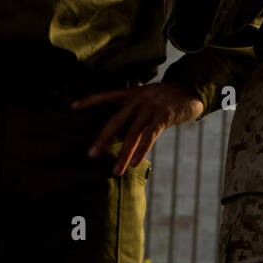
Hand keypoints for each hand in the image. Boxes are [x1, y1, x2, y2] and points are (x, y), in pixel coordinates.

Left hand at [71, 82, 204, 175]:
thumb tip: (118, 136)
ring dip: (124, 154)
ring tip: (116, 170)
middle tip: (91, 154)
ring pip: (133, 133)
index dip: (90, 100)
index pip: (106, 95)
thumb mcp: (147, 99)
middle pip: (116, 120)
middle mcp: (139, 99)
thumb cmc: (166, 99)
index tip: (72, 106)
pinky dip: (142, 150)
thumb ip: (132, 113)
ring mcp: (151, 107)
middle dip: (103, 138)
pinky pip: (150, 136)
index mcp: (132, 94)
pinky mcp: (164, 117)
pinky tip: (136, 163)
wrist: (191, 91)